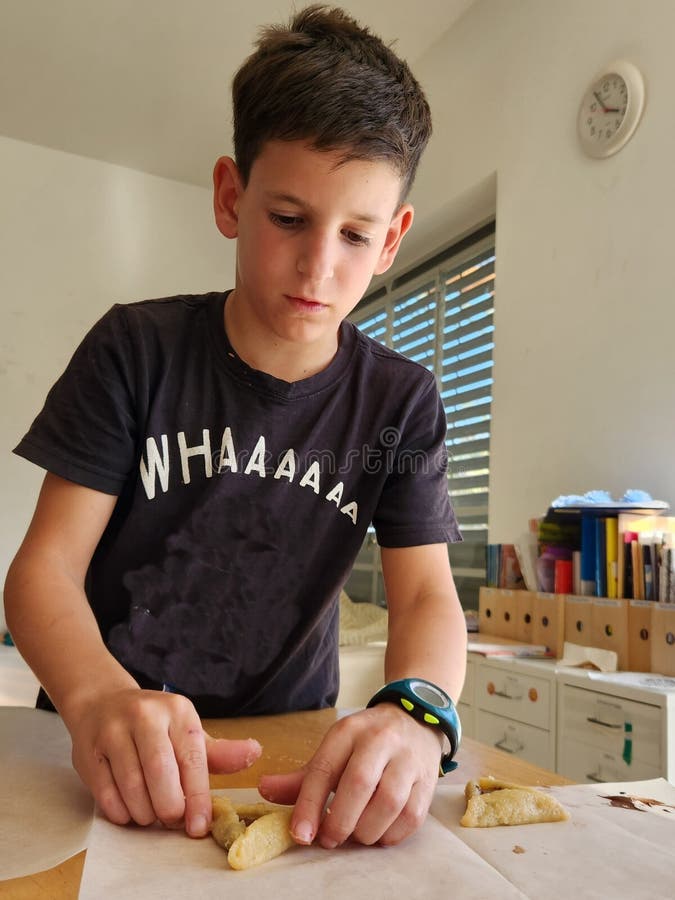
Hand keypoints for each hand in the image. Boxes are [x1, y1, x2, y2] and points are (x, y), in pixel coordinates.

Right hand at [67, 688, 261, 835]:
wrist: (103, 703)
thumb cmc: (154, 726)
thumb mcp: (187, 731)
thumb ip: (218, 751)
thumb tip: (254, 752)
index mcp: (178, 711)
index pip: (193, 759)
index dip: (198, 798)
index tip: (199, 826)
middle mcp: (146, 715)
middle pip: (161, 773)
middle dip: (169, 807)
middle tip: (172, 819)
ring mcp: (114, 731)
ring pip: (132, 786)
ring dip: (145, 812)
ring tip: (151, 814)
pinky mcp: (88, 750)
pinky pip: (106, 794)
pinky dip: (121, 812)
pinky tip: (129, 811)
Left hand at [258, 705, 441, 846]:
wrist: (416, 719)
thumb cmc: (367, 742)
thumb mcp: (334, 748)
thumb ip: (303, 776)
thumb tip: (264, 790)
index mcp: (349, 731)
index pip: (325, 767)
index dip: (309, 804)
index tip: (300, 835)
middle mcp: (380, 740)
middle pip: (359, 783)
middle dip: (340, 820)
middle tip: (329, 839)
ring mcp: (408, 759)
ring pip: (389, 802)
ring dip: (366, 830)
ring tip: (355, 836)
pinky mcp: (428, 781)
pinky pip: (412, 816)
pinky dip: (391, 834)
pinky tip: (378, 834)